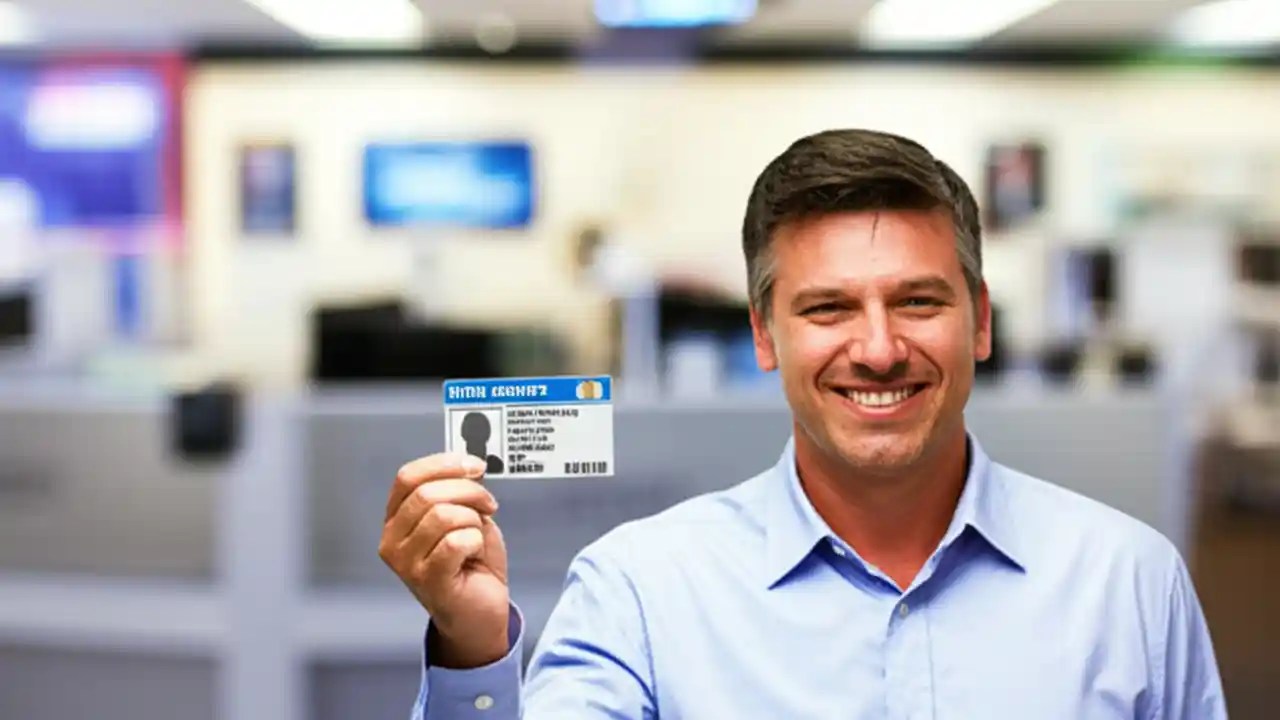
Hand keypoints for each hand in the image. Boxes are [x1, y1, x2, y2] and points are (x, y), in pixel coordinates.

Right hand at [379, 452, 509, 667]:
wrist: (480, 614)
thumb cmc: (471, 565)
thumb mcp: (463, 517)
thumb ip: (457, 493)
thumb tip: (468, 465)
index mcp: (396, 519)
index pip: (408, 477)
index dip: (444, 464)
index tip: (475, 466)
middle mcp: (392, 541)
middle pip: (427, 493)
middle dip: (468, 491)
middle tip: (489, 504)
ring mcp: (406, 564)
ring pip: (442, 515)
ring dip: (473, 519)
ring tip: (479, 533)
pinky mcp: (427, 581)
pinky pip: (454, 542)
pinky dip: (474, 541)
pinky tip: (474, 553)